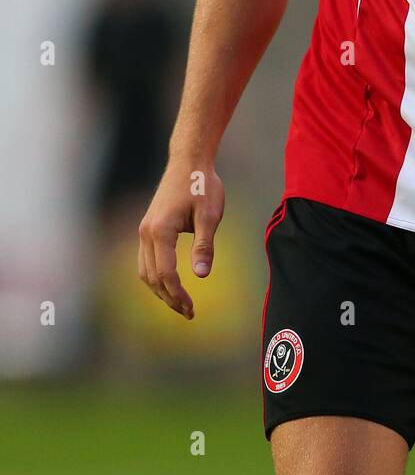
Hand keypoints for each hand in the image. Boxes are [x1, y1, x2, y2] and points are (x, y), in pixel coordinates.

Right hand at [137, 159, 224, 318]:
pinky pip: (146, 260)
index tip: (192, 308)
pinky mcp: (148, 228)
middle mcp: (146, 232)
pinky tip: (171, 284)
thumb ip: (204, 245)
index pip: (166, 273)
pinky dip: (156, 277)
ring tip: (180, 304)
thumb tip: (201, 275)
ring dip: (160, 290)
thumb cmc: (202, 185)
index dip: (178, 293)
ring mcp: (144, 230)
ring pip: (145, 271)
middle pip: (153, 276)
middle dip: (169, 298)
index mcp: (160, 230)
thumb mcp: (210, 214)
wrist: (188, 161)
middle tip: (189, 313)